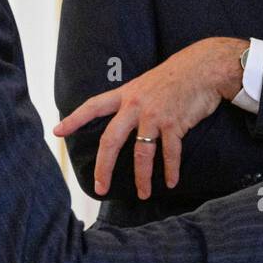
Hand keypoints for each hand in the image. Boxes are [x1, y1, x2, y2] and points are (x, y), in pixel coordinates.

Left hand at [52, 37, 245, 198]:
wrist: (204, 67)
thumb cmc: (177, 75)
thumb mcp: (147, 83)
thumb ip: (134, 100)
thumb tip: (125, 118)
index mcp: (126, 94)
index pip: (93, 106)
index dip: (75, 119)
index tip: (57, 132)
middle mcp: (136, 105)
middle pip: (111, 140)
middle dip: (104, 167)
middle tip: (100, 188)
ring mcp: (156, 115)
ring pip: (142, 153)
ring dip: (142, 178)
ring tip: (143, 194)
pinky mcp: (175, 123)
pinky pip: (170, 153)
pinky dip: (170, 170)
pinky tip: (170, 181)